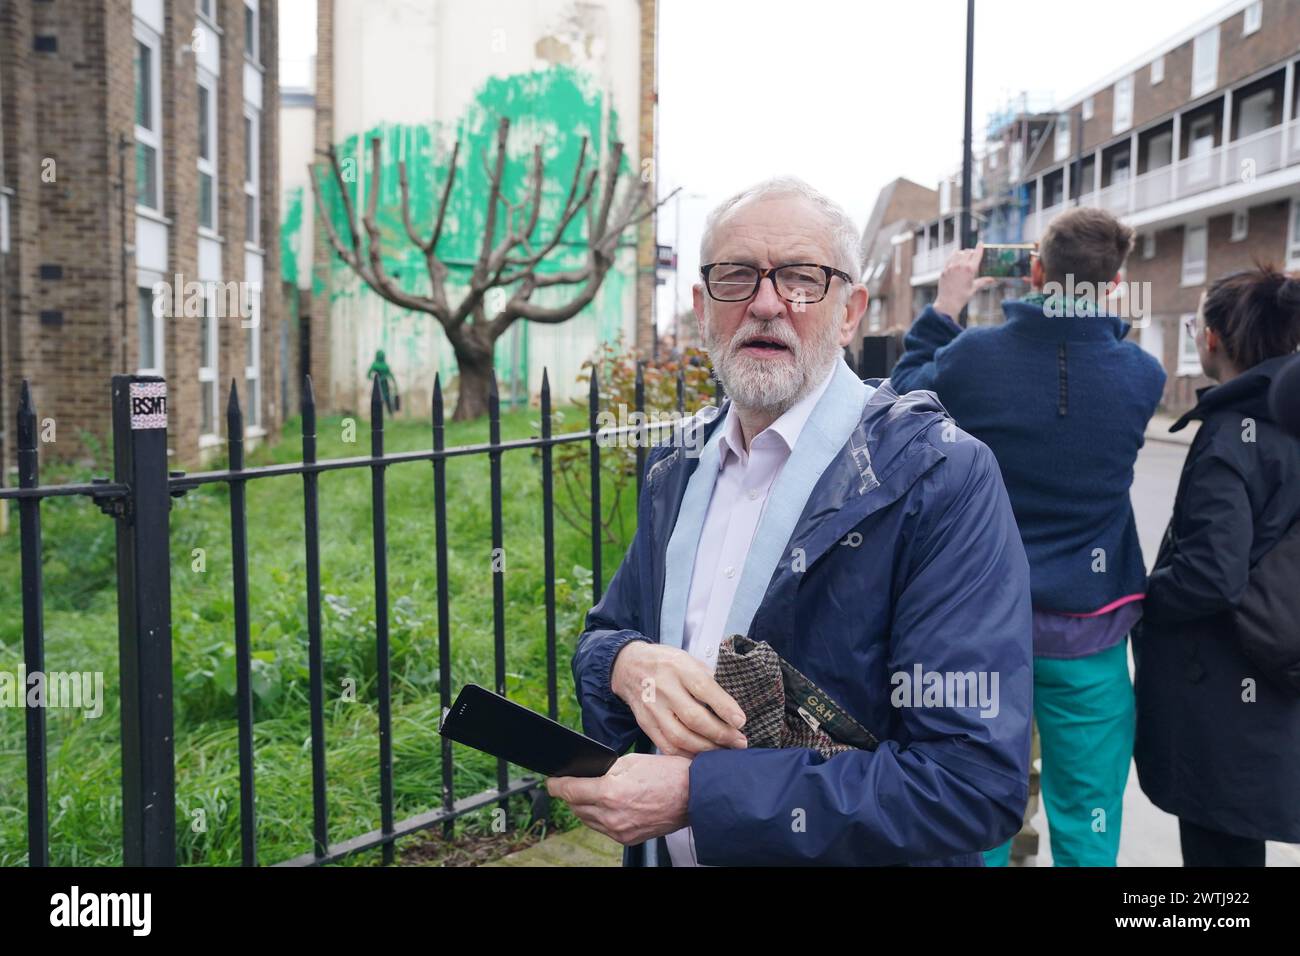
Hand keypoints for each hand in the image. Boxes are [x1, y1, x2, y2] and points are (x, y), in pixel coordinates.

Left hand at [546, 753, 690, 845]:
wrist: (694, 796)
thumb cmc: (667, 775)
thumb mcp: (631, 762)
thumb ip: (604, 770)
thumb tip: (587, 774)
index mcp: (610, 793)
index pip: (570, 791)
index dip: (556, 785)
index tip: (551, 781)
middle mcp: (611, 816)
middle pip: (576, 807)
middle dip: (571, 795)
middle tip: (573, 784)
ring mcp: (619, 830)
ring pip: (588, 820)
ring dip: (584, 807)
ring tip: (592, 794)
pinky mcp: (628, 838)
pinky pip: (603, 828)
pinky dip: (600, 817)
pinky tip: (608, 806)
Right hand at [611, 640, 747, 755]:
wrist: (628, 667)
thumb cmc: (667, 663)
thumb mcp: (688, 660)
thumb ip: (707, 679)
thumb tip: (731, 706)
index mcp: (679, 667)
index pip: (704, 688)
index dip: (724, 707)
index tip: (741, 722)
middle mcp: (664, 688)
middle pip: (693, 718)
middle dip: (720, 734)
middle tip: (740, 742)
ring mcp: (653, 709)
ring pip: (680, 737)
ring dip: (706, 749)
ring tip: (724, 752)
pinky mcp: (645, 724)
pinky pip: (667, 746)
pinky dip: (687, 756)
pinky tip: (702, 757)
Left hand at [933, 242, 997, 319]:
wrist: (948, 302)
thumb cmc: (963, 296)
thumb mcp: (974, 288)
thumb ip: (983, 281)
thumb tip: (993, 279)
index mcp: (970, 270)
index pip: (977, 254)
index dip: (980, 247)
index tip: (981, 242)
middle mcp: (960, 266)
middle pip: (968, 252)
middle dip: (972, 252)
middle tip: (973, 254)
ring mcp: (951, 267)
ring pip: (958, 253)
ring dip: (963, 253)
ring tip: (964, 256)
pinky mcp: (944, 269)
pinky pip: (949, 258)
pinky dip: (954, 255)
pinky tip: (955, 256)